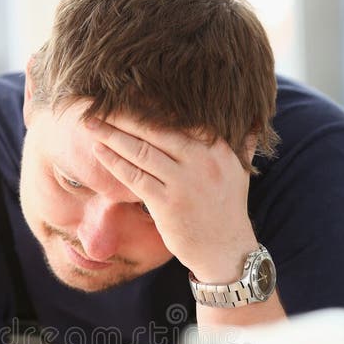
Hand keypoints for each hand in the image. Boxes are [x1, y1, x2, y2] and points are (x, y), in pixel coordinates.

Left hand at [87, 115, 256, 282]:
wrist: (226, 251)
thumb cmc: (228, 210)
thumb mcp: (241, 173)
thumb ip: (243, 144)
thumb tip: (253, 121)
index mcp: (218, 148)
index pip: (180, 116)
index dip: (150, 102)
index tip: (127, 91)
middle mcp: (202, 161)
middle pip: (155, 129)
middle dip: (123, 114)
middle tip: (98, 102)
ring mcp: (183, 183)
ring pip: (141, 151)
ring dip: (112, 135)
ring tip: (91, 123)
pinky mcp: (167, 204)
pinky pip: (135, 177)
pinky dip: (115, 162)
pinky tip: (100, 151)